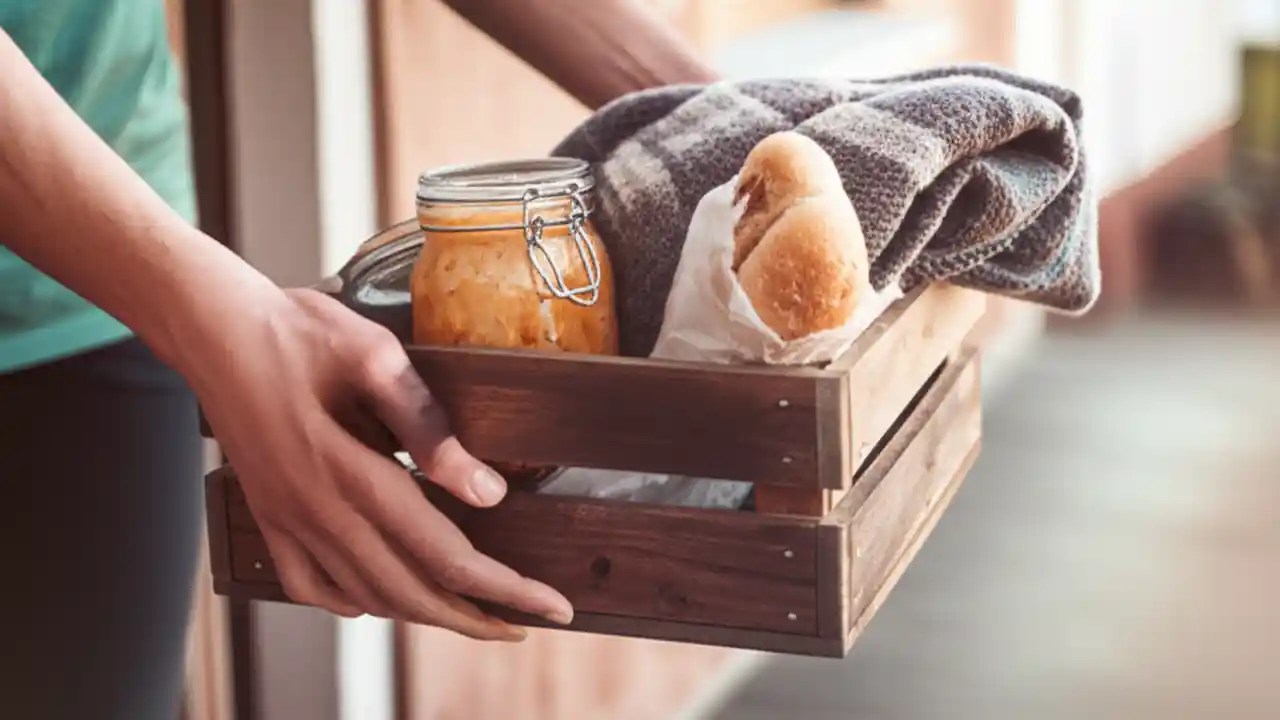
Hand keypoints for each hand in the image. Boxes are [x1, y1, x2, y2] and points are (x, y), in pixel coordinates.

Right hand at [192, 287, 572, 639]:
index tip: (550, 605)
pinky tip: (378, 601)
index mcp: (351, 474)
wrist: (211, 327)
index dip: (506, 589)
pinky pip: (310, 586)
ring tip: (470, 616)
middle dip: (476, 619)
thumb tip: (487, 491)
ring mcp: (287, 520)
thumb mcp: (377, 359)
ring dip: (423, 615)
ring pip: (365, 597)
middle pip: (411, 593)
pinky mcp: (269, 515)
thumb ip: (431, 428)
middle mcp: (317, 511)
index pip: (446, 556)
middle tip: (524, 626)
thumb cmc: (297, 331)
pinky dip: (353, 604)